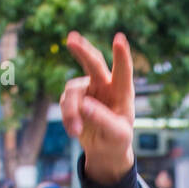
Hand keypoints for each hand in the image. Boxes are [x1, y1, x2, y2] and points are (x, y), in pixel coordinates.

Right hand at [62, 32, 135, 184]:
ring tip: (75, 131)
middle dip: (82, 51)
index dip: (121, 55)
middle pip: (93, 63)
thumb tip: (85, 105)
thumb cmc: (117, 140)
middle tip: (71, 39)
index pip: (123, 71)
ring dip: (71, 111)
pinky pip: (65, 102)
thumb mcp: (117, 135)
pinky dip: (68, 117)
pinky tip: (74, 131)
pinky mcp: (75, 97)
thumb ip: (103, 120)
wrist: (105, 149)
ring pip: (73, 90)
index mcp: (122, 92)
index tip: (119, 38)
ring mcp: (89, 89)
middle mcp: (105, 85)